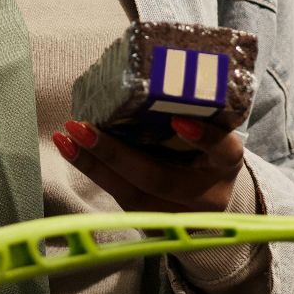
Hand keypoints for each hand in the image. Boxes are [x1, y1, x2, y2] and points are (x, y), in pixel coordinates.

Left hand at [53, 116, 247, 212]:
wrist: (210, 199)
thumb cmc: (206, 152)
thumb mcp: (212, 133)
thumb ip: (190, 112)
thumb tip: (146, 72)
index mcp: (227, 164)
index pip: (224, 151)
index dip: (204, 138)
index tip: (178, 120)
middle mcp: (206, 194)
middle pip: (160, 179)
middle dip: (117, 154)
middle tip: (83, 127)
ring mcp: (177, 215)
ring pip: (132, 194)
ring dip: (93, 164)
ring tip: (67, 137)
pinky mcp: (153, 222)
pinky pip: (119, 197)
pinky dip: (92, 171)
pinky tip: (70, 150)